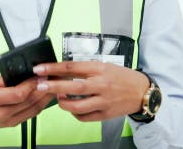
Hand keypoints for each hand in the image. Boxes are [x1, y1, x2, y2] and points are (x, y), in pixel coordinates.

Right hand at [0, 76, 54, 134]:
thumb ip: (4, 80)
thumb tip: (22, 75)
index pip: (18, 94)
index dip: (31, 85)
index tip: (39, 75)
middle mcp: (2, 113)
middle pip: (29, 102)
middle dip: (43, 88)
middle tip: (52, 77)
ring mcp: (8, 121)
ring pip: (33, 109)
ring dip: (45, 98)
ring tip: (53, 86)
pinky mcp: (12, 124)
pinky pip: (31, 115)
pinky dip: (40, 105)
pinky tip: (45, 96)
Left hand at [33, 61, 149, 121]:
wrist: (142, 91)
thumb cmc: (121, 77)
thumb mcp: (104, 66)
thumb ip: (85, 69)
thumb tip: (61, 72)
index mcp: (99, 69)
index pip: (72, 67)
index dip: (53, 68)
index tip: (40, 69)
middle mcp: (101, 85)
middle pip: (73, 86)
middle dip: (53, 86)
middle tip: (40, 85)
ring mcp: (103, 101)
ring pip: (77, 106)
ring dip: (63, 103)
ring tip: (59, 98)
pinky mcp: (105, 114)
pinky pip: (84, 117)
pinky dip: (74, 113)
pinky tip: (72, 108)